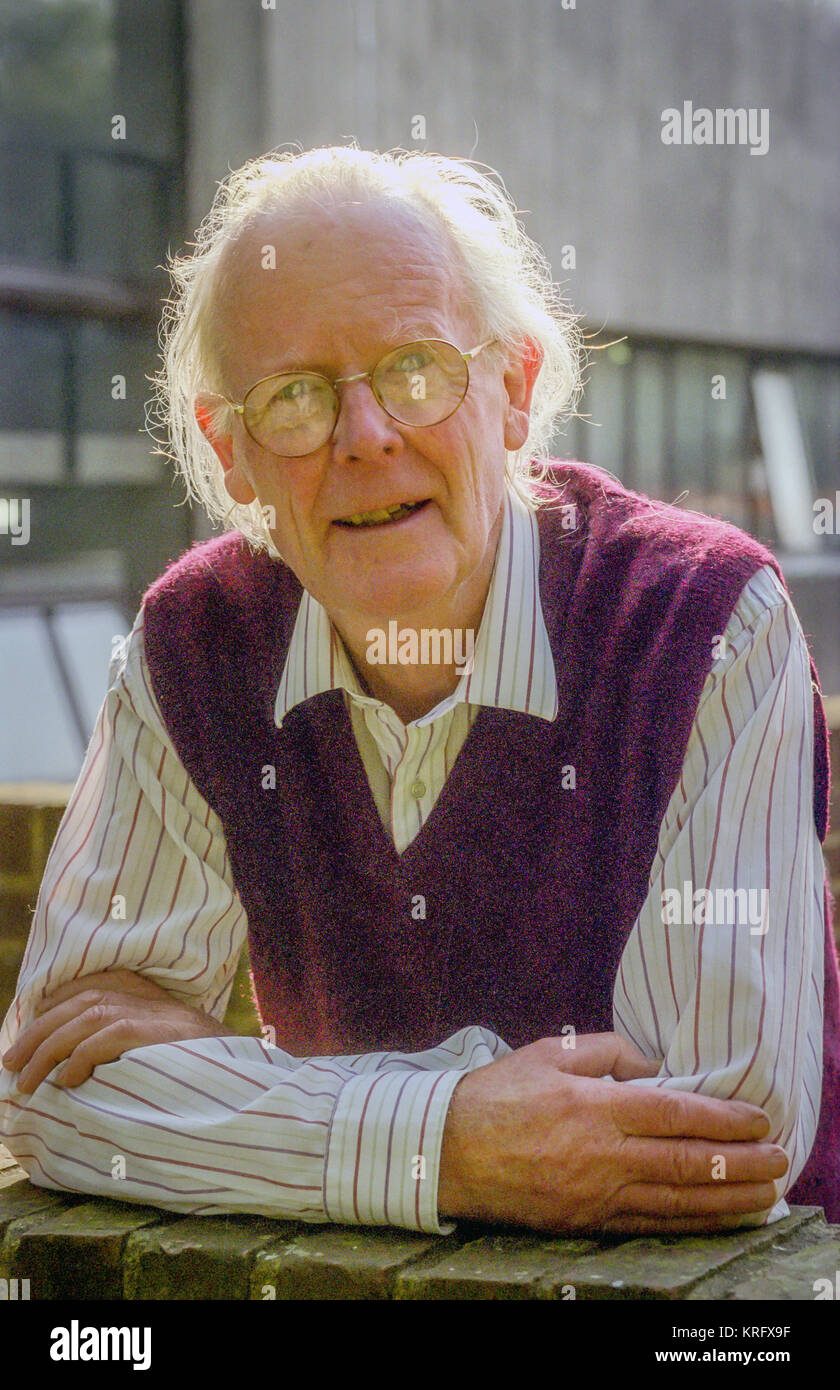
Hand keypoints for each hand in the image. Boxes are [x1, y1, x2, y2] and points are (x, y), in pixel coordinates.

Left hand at [1, 969, 233, 1093]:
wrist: (246, 1082)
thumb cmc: (206, 1075)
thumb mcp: (166, 1052)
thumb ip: (130, 1048)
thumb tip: (77, 1067)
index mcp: (152, 999)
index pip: (93, 987)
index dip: (55, 1006)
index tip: (30, 1030)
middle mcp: (152, 1000)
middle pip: (81, 1002)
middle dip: (39, 1032)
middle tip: (10, 1064)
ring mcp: (156, 1015)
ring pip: (86, 1018)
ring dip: (48, 1050)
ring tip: (26, 1083)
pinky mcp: (156, 1034)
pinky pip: (106, 1039)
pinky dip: (80, 1058)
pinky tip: (67, 1081)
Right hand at [437, 1032, 787, 1234]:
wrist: (445, 1151)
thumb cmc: (498, 1094)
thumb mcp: (550, 1053)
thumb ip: (608, 1053)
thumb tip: (655, 1064)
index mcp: (593, 1106)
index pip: (674, 1113)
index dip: (722, 1118)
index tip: (757, 1118)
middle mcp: (600, 1154)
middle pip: (686, 1162)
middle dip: (741, 1162)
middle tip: (779, 1158)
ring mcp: (594, 1194)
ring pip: (676, 1200)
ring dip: (728, 1199)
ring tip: (766, 1194)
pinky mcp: (585, 1221)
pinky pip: (650, 1225)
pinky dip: (690, 1223)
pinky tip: (717, 1218)